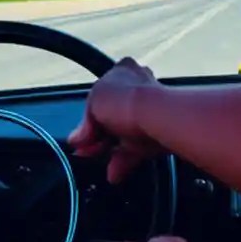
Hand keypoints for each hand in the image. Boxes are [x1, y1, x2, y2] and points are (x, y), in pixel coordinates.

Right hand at [68, 57, 163, 182]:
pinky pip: (140, 147)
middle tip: (88, 150)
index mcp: (123, 69)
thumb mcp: (92, 103)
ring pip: (128, 133)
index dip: (89, 114)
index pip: (103, 91)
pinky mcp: (163, 129)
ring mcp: (154, 108)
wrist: (157, 115)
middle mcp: (141, 85)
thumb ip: (84, 123)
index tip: (81, 134)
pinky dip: (127, 160)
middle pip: (115, 115)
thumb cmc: (124, 100)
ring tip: (102, 164)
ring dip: (112, 151)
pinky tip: (115, 172)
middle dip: (100, 136)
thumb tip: (77, 139)